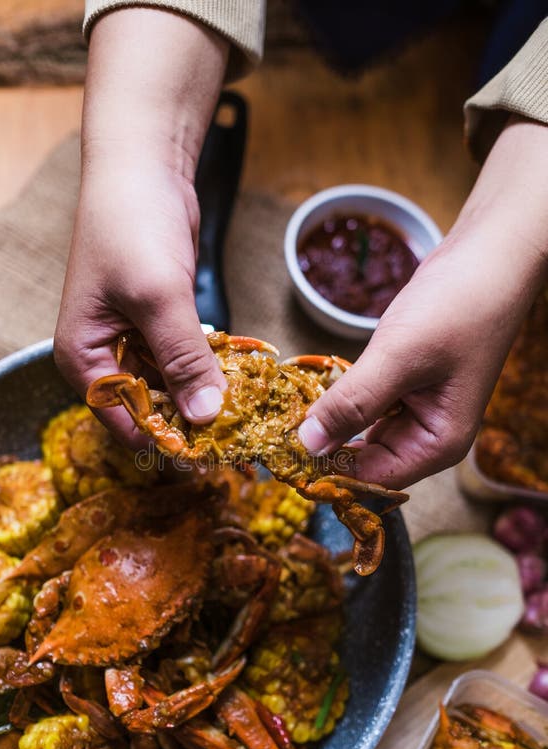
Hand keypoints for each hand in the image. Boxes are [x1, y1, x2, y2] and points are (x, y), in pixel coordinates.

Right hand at [54, 8, 228, 445]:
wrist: (143, 168)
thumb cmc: (132, 229)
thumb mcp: (158, 298)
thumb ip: (183, 360)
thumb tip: (206, 418)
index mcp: (83, 359)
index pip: (122, 421)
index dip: (165, 437)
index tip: (211, 451)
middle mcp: (104, 357)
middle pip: (148, 407)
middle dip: (189, 417)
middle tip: (239, 433)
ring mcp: (133, 341)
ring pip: (171, 386)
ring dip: (203, 394)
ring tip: (246, 411)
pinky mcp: (161, 325)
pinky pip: (184, 361)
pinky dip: (207, 369)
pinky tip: (239, 381)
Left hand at [298, 117, 547, 489]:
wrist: (487, 256)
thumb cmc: (457, 307)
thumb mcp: (397, 357)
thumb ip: (352, 404)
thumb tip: (307, 443)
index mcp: (437, 443)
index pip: (372, 478)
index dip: (328, 472)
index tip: (282, 458)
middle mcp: (427, 435)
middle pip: (365, 459)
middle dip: (324, 446)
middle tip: (275, 432)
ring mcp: (417, 409)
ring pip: (360, 430)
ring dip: (329, 421)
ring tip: (286, 411)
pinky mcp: (405, 384)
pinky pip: (365, 403)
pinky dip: (341, 398)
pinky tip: (314, 388)